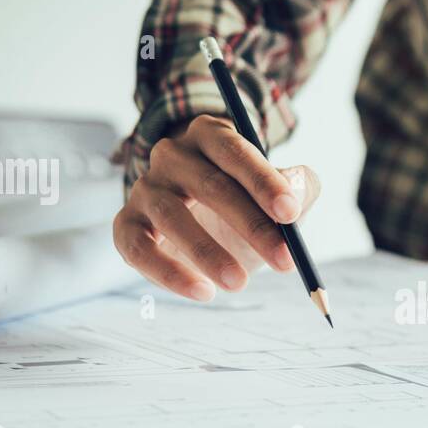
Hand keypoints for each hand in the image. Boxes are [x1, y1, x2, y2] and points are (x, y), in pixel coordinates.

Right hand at [113, 114, 320, 300]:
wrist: (210, 229)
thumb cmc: (249, 205)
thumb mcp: (282, 197)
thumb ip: (300, 188)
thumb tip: (295, 188)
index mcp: (210, 136)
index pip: (234, 151)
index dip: (263, 182)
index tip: (290, 213)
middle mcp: (171, 155)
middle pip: (209, 185)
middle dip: (252, 225)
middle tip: (284, 261)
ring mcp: (145, 189)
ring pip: (171, 216)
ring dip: (207, 252)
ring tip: (239, 282)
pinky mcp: (127, 225)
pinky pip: (138, 249)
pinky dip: (168, 273)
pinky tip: (203, 291)